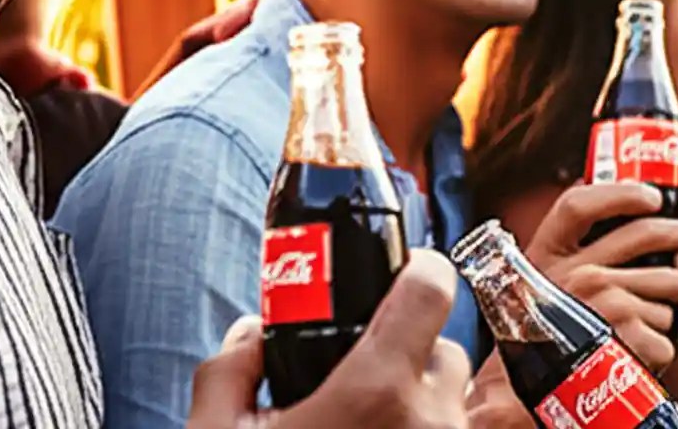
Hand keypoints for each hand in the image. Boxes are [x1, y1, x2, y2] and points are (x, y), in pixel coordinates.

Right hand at [185, 249, 469, 428]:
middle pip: (442, 346)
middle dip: (405, 349)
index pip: (432, 287)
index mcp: (376, 392)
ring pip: (450, 395)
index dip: (420, 265)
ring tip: (365, 422)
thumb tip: (251, 333)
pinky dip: (421, 428)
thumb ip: (227, 372)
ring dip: (417, 395)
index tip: (398, 268)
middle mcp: (428, 419)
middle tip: (358, 371)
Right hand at [524, 182, 677, 371]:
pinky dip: (664, 351)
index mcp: (547, 258)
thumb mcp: (540, 289)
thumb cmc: (536, 345)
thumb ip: (571, 257)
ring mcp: (606, 304)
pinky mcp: (630, 339)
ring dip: (677, 302)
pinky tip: (643, 358)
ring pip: (668, 287)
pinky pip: (669, 337)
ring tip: (664, 315)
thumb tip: (610, 213)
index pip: (579, 205)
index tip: (652, 196)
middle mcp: (577, 275)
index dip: (621, 193)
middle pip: (646, 235)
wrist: (519, 402)